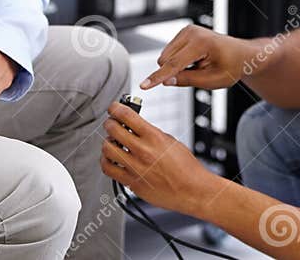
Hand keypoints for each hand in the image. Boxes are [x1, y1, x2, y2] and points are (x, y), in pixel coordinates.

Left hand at [100, 102, 220, 215]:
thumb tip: (135, 126)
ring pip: (107, 149)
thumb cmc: (186, 167)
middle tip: (111, 124)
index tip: (113, 108)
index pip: (126, 115)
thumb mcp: (170, 141)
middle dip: (110, 123)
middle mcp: (143, 151)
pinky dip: (106, 161)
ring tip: (112, 143)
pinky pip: (109, 169)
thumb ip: (151, 133)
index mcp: (154, 137)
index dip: (115, 108)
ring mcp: (136, 168)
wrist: (192, 191)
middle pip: (113, 130)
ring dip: (107, 143)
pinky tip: (112, 159)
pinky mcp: (132, 183)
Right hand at [140, 24, 256, 89]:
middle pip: (165, 60)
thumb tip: (165, 81)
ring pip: (165, 56)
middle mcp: (191, 32)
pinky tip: (195, 59)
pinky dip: (178, 60)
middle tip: (199, 73)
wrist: (241, 53)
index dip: (158, 78)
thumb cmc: (231, 67)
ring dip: (177, 66)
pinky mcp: (184, 32)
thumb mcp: (212, 80)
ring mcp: (187, 30)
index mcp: (201, 43)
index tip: (143, 86)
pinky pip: (170, 52)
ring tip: (199, 65)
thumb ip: (187, 80)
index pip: (174, 64)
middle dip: (174, 72)